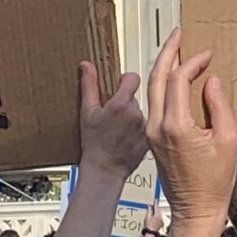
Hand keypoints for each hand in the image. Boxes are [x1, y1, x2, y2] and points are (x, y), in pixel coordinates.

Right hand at [78, 60, 148, 178]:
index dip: (125, 79)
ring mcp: (145, 127)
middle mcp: (136, 114)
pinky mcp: (150, 138)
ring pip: (139, 112)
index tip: (118, 85)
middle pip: (134, 96)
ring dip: (130, 116)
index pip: (133, 77)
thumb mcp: (87, 112)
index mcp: (121, 105)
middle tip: (111, 114)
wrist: (104, 171)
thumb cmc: (93, 145)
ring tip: (116, 129)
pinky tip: (125, 138)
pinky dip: (136, 129)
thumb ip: (89, 85)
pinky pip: (144, 126)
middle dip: (124, 101)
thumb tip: (87, 65)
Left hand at [145, 30, 236, 224]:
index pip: (179, 80)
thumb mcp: (228, 141)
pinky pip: (154, 104)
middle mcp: (157, 126)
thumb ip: (219, 107)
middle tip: (177, 33)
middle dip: (167, 53)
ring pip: (152, 90)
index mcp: (176, 125)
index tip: (207, 55)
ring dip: (163, 67)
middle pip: (156, 78)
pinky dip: (163, 86)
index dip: (193, 63)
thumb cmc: (216, 182)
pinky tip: (174, 78)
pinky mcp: (152, 139)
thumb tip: (210, 81)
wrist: (196, 211)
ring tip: (175, 51)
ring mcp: (151, 133)